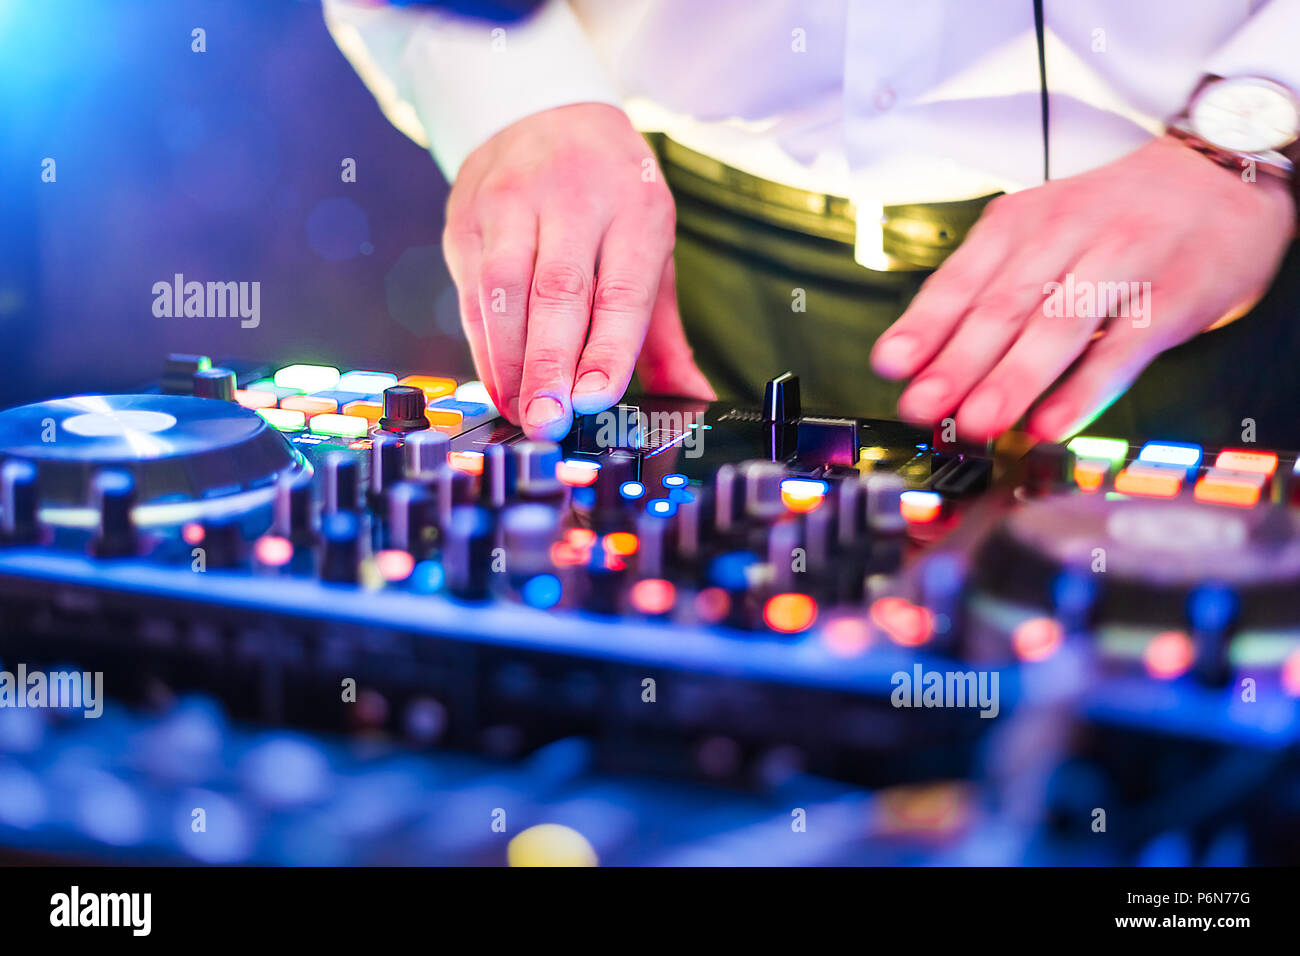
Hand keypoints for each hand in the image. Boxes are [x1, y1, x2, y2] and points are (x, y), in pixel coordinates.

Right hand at [442, 103, 714, 439]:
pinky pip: (471, 294)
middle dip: (550, 366)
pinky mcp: (467, 220)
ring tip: (523, 413)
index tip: (595, 398)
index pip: (619, 288)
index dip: (606, 348)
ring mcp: (511, 205)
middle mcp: (570, 200)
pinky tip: (500, 384)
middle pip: (555, 294)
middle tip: (550, 422)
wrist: (541, 110)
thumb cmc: (609, 192)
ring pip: (503, 294)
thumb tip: (692, 395)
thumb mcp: (650, 245)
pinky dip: (485, 348)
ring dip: (510, 364)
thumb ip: (664, 332)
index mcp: (632, 207)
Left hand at [870, 134, 1295, 440]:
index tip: (891, 365)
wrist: (1224, 172)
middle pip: (1003, 306)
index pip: (962, 279)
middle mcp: (1069, 236)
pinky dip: (1085, 389)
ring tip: (978, 423)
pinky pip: (1124, 347)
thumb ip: (990, 290)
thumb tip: (928, 360)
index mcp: (1024, 222)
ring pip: (1058, 324)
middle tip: (923, 407)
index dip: (924, 325)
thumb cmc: (1118, 215)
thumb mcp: (1044, 231)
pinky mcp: (1174, 296)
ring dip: (1013, 379)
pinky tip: (1052, 422)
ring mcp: (1123, 264)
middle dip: (958, 362)